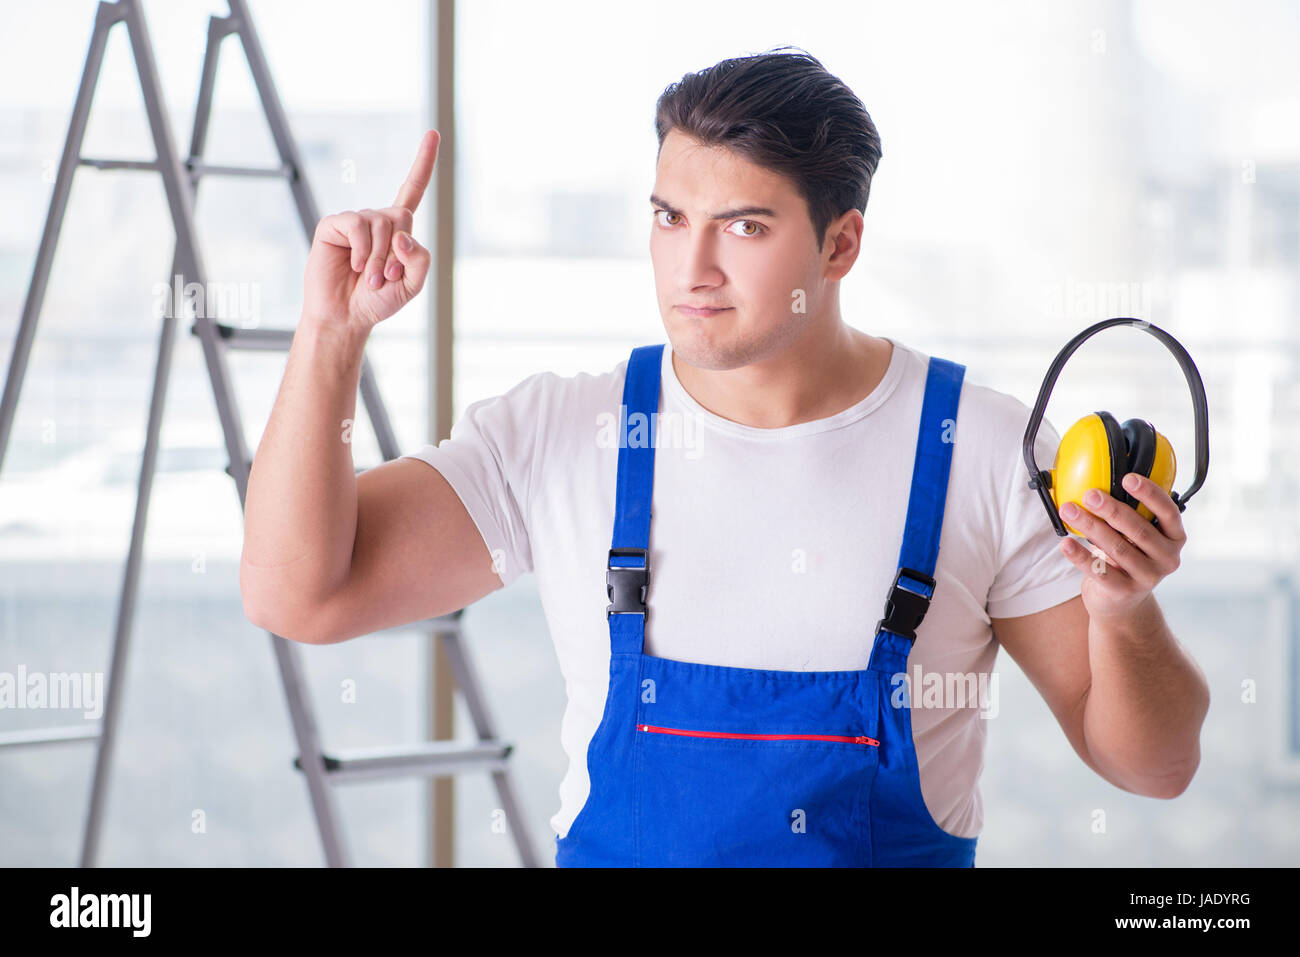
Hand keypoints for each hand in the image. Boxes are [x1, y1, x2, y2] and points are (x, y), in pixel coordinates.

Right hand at [302, 129, 438, 329]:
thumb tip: (402, 235)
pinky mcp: (333, 226)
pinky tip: (354, 265)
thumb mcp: (412, 284)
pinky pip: (357, 226)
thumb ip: (420, 259)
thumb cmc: (378, 300)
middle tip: (386, 277)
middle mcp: (376, 219)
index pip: (413, 189)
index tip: (433, 133)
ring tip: (370, 278)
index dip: (423, 162)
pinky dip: (362, 249)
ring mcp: (354, 221)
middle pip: (401, 216)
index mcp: (397, 230)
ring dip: (379, 257)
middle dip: (397, 252)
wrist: (346, 316)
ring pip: (381, 224)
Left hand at [1057, 472, 1186, 624]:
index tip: (1128, 478)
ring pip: (1117, 548)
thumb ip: (1129, 515)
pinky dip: (1080, 555)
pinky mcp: (1125, 591)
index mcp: (1174, 537)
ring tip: (1069, 511)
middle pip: (1138, 530)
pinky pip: (1100, 571)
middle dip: (1111, 509)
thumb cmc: (1127, 558)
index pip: (1168, 512)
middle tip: (1090, 494)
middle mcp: (1167, 558)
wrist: (1122, 602)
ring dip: (1090, 527)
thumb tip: (1098, 482)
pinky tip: (1065, 543)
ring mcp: (1148, 577)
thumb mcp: (1136, 537)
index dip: (1150, 494)